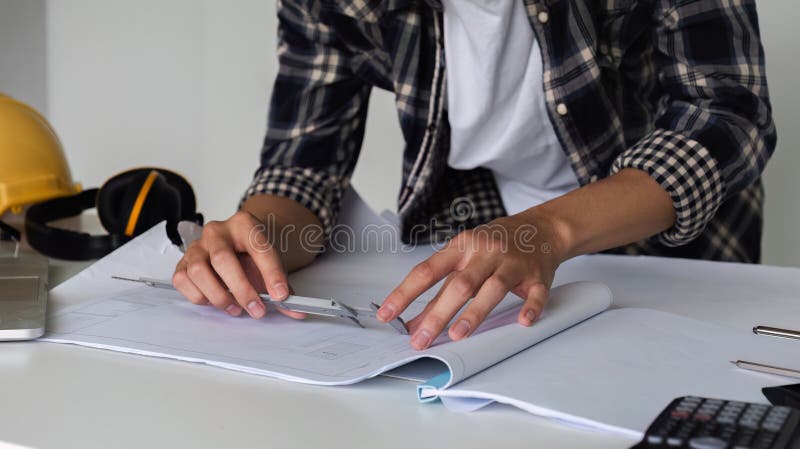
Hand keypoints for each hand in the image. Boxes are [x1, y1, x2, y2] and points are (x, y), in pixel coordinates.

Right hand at [172, 210, 305, 319]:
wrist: (239, 246)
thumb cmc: (254, 256)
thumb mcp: (272, 265)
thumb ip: (284, 288)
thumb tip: (297, 310)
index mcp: (245, 224)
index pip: (259, 247)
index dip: (271, 272)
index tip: (281, 295)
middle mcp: (217, 231)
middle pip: (222, 259)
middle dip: (241, 289)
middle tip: (257, 310)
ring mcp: (197, 246)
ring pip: (198, 271)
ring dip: (218, 296)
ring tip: (236, 308)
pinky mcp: (183, 262)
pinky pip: (182, 280)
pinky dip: (198, 296)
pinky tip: (215, 301)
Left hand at [377, 212, 565, 349]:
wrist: (539, 228)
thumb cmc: (493, 246)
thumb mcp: (462, 260)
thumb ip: (439, 292)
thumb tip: (412, 322)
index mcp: (461, 247)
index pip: (427, 271)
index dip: (405, 293)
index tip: (386, 314)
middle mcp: (485, 253)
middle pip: (459, 284)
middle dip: (437, 314)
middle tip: (420, 339)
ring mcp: (512, 263)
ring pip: (493, 287)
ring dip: (475, 312)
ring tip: (458, 335)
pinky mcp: (537, 276)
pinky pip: (535, 292)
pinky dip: (530, 307)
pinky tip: (522, 321)